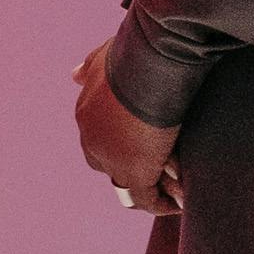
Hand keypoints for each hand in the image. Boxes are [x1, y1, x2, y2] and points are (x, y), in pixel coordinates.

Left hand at [74, 43, 178, 209]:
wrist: (151, 59)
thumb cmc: (138, 50)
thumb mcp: (107, 54)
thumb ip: (90, 67)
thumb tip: (73, 76)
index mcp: (87, 111)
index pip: (100, 138)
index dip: (123, 144)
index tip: (147, 145)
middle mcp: (93, 138)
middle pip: (110, 164)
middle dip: (135, 167)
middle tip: (164, 169)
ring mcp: (111, 158)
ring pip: (129, 183)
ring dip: (151, 187)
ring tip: (175, 191)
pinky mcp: (134, 171)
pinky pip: (146, 198)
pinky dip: (162, 203)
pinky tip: (180, 203)